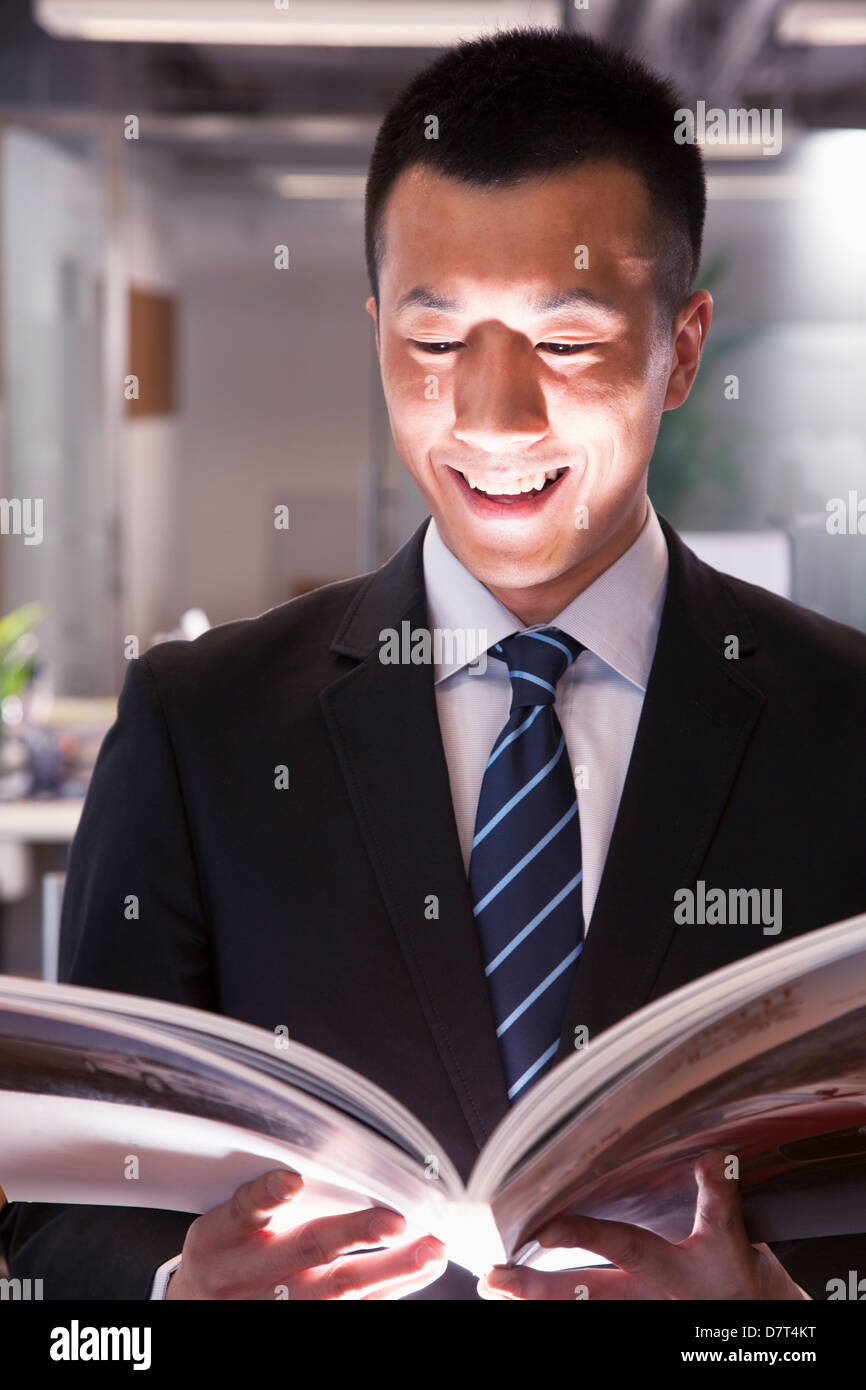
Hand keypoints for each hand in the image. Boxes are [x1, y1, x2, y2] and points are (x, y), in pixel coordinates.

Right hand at [166, 1168, 445, 1298]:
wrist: (198, 1313)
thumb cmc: (223, 1255)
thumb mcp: (223, 1222)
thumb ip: (266, 1195)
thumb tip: (334, 1148)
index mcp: (222, 1238)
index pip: (245, 1209)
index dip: (268, 1195)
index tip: (292, 1180)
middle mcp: (247, 1275)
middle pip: (307, 1249)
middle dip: (357, 1232)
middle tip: (397, 1220)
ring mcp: (274, 1307)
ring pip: (339, 1289)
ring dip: (392, 1269)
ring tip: (430, 1249)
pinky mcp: (298, 1325)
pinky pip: (350, 1311)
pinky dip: (388, 1290)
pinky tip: (418, 1272)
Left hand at [478, 1150, 811, 1300]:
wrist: (750, 1318)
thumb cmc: (736, 1277)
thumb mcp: (731, 1237)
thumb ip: (718, 1196)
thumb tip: (716, 1158)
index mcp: (669, 1271)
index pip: (624, 1248)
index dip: (587, 1236)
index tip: (547, 1230)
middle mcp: (645, 1295)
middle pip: (586, 1291)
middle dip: (540, 1287)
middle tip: (495, 1277)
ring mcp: (634, 1307)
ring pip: (578, 1304)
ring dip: (534, 1297)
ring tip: (493, 1286)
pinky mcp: (631, 1312)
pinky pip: (587, 1308)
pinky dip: (553, 1301)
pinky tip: (520, 1297)